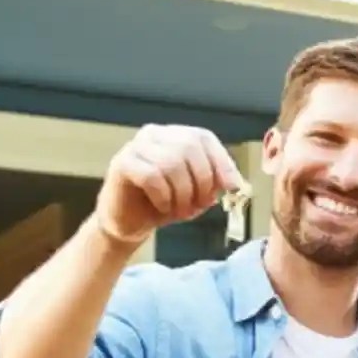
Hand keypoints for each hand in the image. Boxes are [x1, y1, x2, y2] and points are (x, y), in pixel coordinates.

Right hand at [92, 124, 243, 244]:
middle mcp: (155, 134)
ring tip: (180, 211)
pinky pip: (152, 176)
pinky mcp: (122, 163)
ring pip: (171, 163)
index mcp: (175, 135)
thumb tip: (235, 183)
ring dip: (182, 194)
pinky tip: (162, 207)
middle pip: (189, 148)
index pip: (203, 138)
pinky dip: (164, 197)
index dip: (221, 162)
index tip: (231, 187)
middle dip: (202, 182)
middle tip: (200, 206)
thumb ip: (215, 182)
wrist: (130, 223)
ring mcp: (136, 146)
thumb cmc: (165, 203)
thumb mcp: (197, 193)